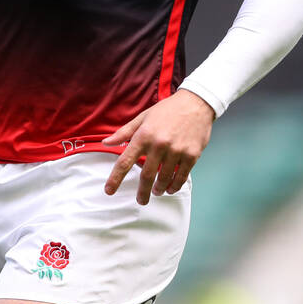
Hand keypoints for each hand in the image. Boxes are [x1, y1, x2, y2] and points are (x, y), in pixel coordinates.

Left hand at [101, 90, 215, 204]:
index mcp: (144, 135)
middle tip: (140, 201)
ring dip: (159, 189)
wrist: (196, 103)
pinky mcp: (191, 155)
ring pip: (164, 179)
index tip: (109, 191)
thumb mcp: (143, 117)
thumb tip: (106, 143)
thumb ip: (124, 132)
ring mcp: (176, 150)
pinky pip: (181, 176)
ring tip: (156, 191)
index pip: (125, 161)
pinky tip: (171, 188)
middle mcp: (159, 144)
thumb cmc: (167, 110)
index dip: (115, 178)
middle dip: (142, 192)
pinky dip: (175, 186)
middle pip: (146, 176)